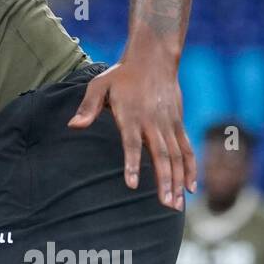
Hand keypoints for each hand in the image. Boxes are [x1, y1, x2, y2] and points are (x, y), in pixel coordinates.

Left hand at [68, 56, 195, 209]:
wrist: (153, 58)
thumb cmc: (121, 75)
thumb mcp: (100, 85)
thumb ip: (88, 106)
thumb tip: (73, 125)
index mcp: (132, 115)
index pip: (132, 143)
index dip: (132, 163)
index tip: (132, 184)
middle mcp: (153, 122)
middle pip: (161, 155)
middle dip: (164, 181)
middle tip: (166, 205)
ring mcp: (169, 124)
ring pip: (176, 156)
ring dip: (178, 181)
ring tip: (177, 205)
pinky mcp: (178, 124)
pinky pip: (187, 149)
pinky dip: (190, 168)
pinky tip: (190, 188)